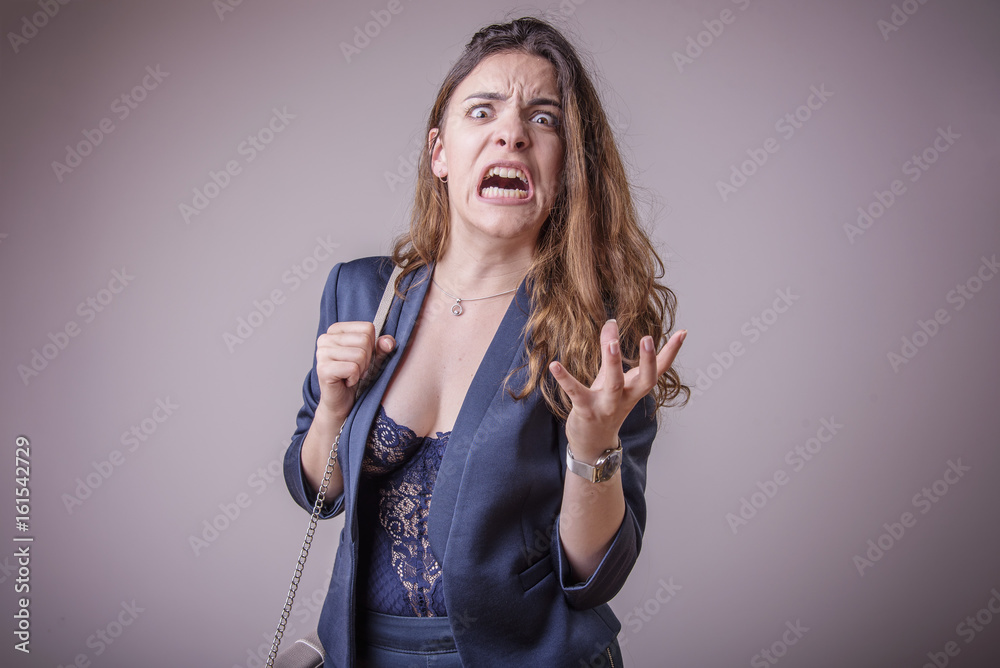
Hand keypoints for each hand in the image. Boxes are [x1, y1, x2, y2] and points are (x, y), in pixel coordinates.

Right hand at [315, 321, 394, 418]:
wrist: (341, 403)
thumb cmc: (355, 377)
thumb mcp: (373, 359)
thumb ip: (382, 347)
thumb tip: (389, 341)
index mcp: (336, 330)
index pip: (367, 328)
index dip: (371, 346)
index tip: (361, 358)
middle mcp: (325, 338)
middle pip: (364, 340)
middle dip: (367, 359)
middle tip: (356, 370)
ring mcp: (322, 353)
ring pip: (360, 354)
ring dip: (361, 370)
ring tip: (350, 376)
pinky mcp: (323, 369)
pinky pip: (353, 368)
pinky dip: (354, 378)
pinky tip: (346, 382)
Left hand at [548, 319, 685, 459]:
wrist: (593, 445)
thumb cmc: (605, 405)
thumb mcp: (612, 377)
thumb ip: (612, 350)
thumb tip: (611, 320)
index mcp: (636, 388)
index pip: (659, 370)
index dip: (672, 352)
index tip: (683, 332)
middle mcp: (626, 397)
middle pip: (645, 380)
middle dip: (648, 360)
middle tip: (647, 338)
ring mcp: (607, 405)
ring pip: (614, 385)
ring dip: (613, 364)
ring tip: (611, 342)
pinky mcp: (586, 410)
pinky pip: (576, 393)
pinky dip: (565, 379)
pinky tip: (554, 365)